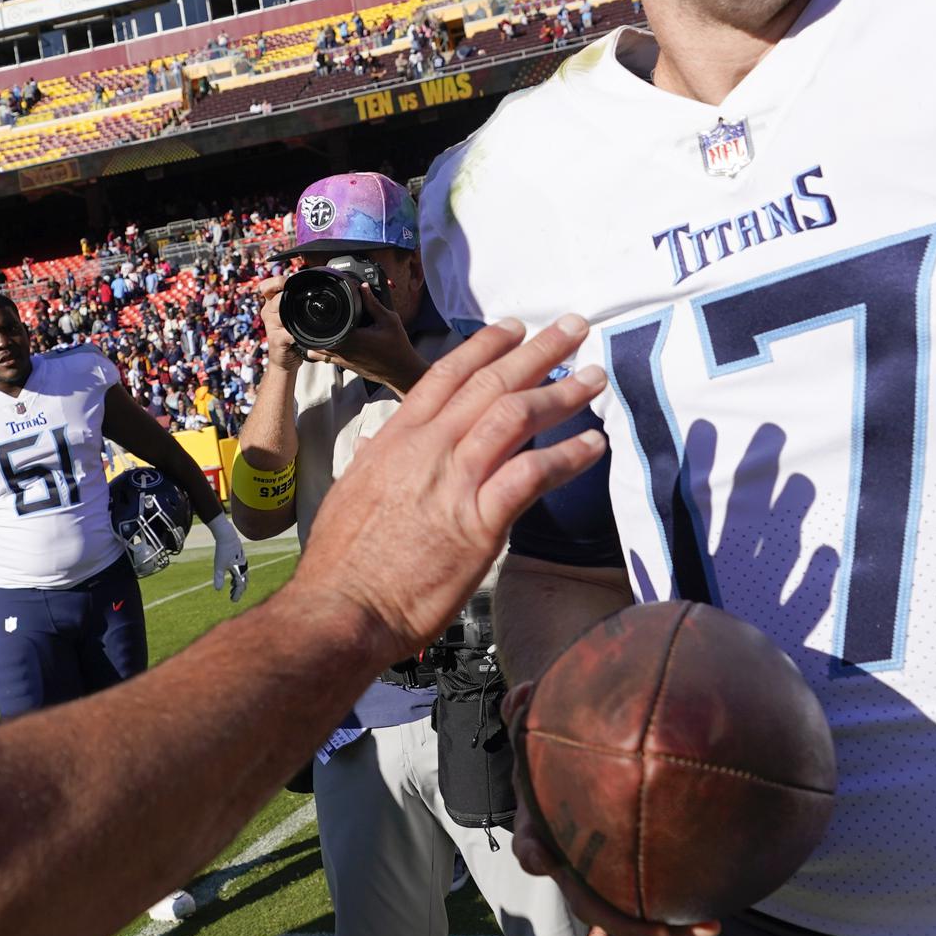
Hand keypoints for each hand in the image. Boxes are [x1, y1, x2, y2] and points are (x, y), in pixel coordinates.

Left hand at [208, 514, 249, 602]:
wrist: (227, 536)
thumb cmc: (222, 551)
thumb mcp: (218, 566)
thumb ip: (219, 578)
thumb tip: (218, 590)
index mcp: (240, 570)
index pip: (240, 586)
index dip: (237, 594)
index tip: (233, 601)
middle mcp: (243, 567)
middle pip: (244, 582)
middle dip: (239, 590)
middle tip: (232, 597)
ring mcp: (243, 562)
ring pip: (243, 575)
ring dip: (238, 583)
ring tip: (232, 588)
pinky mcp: (240, 558)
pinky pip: (241, 570)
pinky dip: (238, 576)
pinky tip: (231, 576)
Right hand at [254, 275, 306, 374]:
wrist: (284, 361)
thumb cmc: (290, 336)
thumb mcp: (291, 317)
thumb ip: (295, 304)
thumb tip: (315, 288)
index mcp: (271, 304)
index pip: (267, 286)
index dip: (277, 281)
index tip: (288, 282)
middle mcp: (268, 312)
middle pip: (278, 298)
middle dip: (291, 298)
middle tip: (308, 300)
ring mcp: (270, 326)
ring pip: (282, 313)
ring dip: (296, 316)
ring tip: (306, 320)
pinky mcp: (276, 339)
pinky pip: (288, 332)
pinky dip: (298, 333)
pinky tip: (303, 335)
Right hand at [290, 317, 606, 655]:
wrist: (341, 607)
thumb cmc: (342, 563)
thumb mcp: (351, 492)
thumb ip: (378, 462)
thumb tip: (380, 443)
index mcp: (396, 440)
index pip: (447, 376)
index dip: (485, 347)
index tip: (513, 329)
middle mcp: (429, 449)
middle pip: (491, 383)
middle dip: (538, 350)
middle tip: (573, 328)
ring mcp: (456, 482)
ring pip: (517, 416)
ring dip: (563, 393)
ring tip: (594, 379)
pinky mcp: (480, 522)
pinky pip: (533, 474)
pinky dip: (568, 456)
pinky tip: (594, 446)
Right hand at [500, 678, 719, 935]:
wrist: (570, 766)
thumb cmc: (557, 745)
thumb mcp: (538, 726)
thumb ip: (528, 710)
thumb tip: (519, 692)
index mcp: (542, 832)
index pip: (530, 846)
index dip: (535, 855)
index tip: (543, 858)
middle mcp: (571, 865)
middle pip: (590, 905)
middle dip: (627, 924)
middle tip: (663, 931)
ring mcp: (601, 878)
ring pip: (629, 915)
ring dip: (667, 927)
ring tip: (711, 926)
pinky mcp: (630, 878)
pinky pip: (657, 895)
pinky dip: (688, 902)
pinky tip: (727, 899)